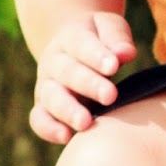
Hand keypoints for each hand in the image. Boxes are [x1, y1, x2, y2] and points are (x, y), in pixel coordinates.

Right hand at [30, 13, 137, 141]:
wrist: (74, 47)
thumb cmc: (100, 39)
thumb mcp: (109, 28)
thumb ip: (117, 38)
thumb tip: (125, 53)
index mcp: (70, 38)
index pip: (81, 45)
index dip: (97, 56)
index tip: (114, 66)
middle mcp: (53, 61)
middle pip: (67, 72)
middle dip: (88, 85)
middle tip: (110, 95)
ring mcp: (46, 85)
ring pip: (51, 97)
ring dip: (68, 110)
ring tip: (86, 122)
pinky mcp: (43, 107)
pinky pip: (39, 119)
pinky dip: (48, 129)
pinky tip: (66, 137)